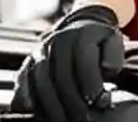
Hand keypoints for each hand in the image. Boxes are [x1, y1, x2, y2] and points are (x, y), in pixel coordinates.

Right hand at [10, 4, 125, 121]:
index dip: (93, 85)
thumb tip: (106, 70)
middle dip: (74, 103)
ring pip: (42, 82)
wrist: (78, 25)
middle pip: (62, 77)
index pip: (84, 62)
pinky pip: (24, 82)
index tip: (103, 102)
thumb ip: (113, 56)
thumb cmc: (99, 41)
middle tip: (86, 119)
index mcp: (81, 34)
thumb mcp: (113, 41)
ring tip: (65, 121)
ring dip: (53, 106)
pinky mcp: (28, 62)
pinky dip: (28, 98)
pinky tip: (38, 112)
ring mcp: (40, 52)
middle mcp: (57, 41)